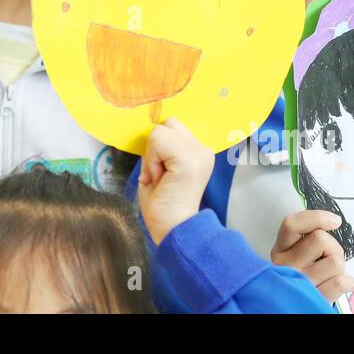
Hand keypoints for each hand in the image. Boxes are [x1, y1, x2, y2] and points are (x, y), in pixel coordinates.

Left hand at [137, 117, 214, 244]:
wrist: (173, 229)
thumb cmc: (162, 205)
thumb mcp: (160, 168)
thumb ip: (161, 148)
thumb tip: (150, 130)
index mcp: (198, 152)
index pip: (172, 127)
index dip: (158, 147)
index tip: (160, 173)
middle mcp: (202, 149)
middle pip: (167, 124)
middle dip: (155, 148)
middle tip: (159, 175)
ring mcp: (198, 153)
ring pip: (159, 132)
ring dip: (152, 156)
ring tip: (160, 178)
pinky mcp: (189, 159)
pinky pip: (158, 141)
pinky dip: (151, 160)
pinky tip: (159, 178)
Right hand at [271, 209, 353, 303]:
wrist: (297, 305)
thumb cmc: (303, 276)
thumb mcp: (295, 254)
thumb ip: (306, 237)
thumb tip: (332, 221)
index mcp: (279, 250)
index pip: (291, 224)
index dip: (317, 217)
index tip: (334, 221)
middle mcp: (285, 266)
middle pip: (320, 239)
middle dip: (333, 246)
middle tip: (328, 258)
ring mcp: (300, 283)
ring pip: (335, 261)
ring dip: (340, 266)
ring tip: (330, 274)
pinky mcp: (315, 299)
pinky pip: (342, 281)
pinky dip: (347, 281)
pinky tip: (335, 284)